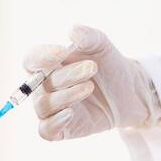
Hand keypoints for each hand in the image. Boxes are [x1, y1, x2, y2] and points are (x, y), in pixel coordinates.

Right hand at [24, 24, 160, 140]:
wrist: (130, 92)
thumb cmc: (110, 66)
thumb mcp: (102, 46)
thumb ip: (88, 37)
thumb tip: (72, 30)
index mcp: (48, 64)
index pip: (31, 60)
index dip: (41, 57)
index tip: (61, 53)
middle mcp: (44, 87)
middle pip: (40, 83)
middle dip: (67, 75)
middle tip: (92, 67)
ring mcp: (51, 109)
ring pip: (43, 106)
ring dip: (66, 96)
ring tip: (89, 87)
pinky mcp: (61, 129)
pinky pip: (45, 130)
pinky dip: (54, 123)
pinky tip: (71, 113)